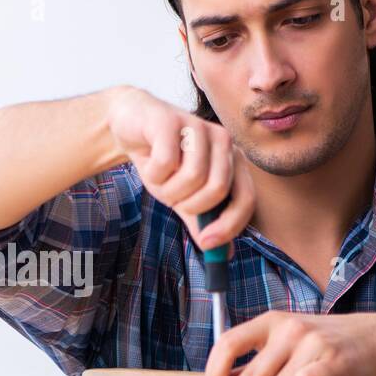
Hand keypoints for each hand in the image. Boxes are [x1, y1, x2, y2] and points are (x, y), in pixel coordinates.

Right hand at [106, 86, 254, 252]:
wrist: (130, 125)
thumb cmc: (161, 160)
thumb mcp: (182, 197)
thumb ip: (203, 222)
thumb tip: (225, 255)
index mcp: (233, 160)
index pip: (245, 198)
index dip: (228, 225)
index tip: (206, 243)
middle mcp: (223, 141)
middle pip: (218, 189)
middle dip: (190, 205)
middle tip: (173, 201)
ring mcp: (198, 126)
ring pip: (191, 176)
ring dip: (168, 189)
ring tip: (159, 179)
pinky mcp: (172, 120)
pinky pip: (166, 161)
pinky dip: (153, 172)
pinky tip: (148, 162)